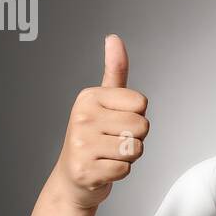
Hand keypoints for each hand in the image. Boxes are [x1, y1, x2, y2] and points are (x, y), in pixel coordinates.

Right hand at [50, 34, 149, 210]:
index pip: (142, 104)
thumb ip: (115, 71)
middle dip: (134, 138)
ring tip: (108, 154)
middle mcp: (81, 117)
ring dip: (128, 157)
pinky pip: (125, 169)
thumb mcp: (104, 101)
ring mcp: (81, 144)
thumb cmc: (94, 136)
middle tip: (113, 141)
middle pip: (142, 127)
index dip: (137, 116)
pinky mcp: (85, 169)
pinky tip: (103, 168)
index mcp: (89, 97)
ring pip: (135, 149)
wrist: (72, 178)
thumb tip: (113, 38)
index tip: (116, 122)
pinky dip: (119, 173)